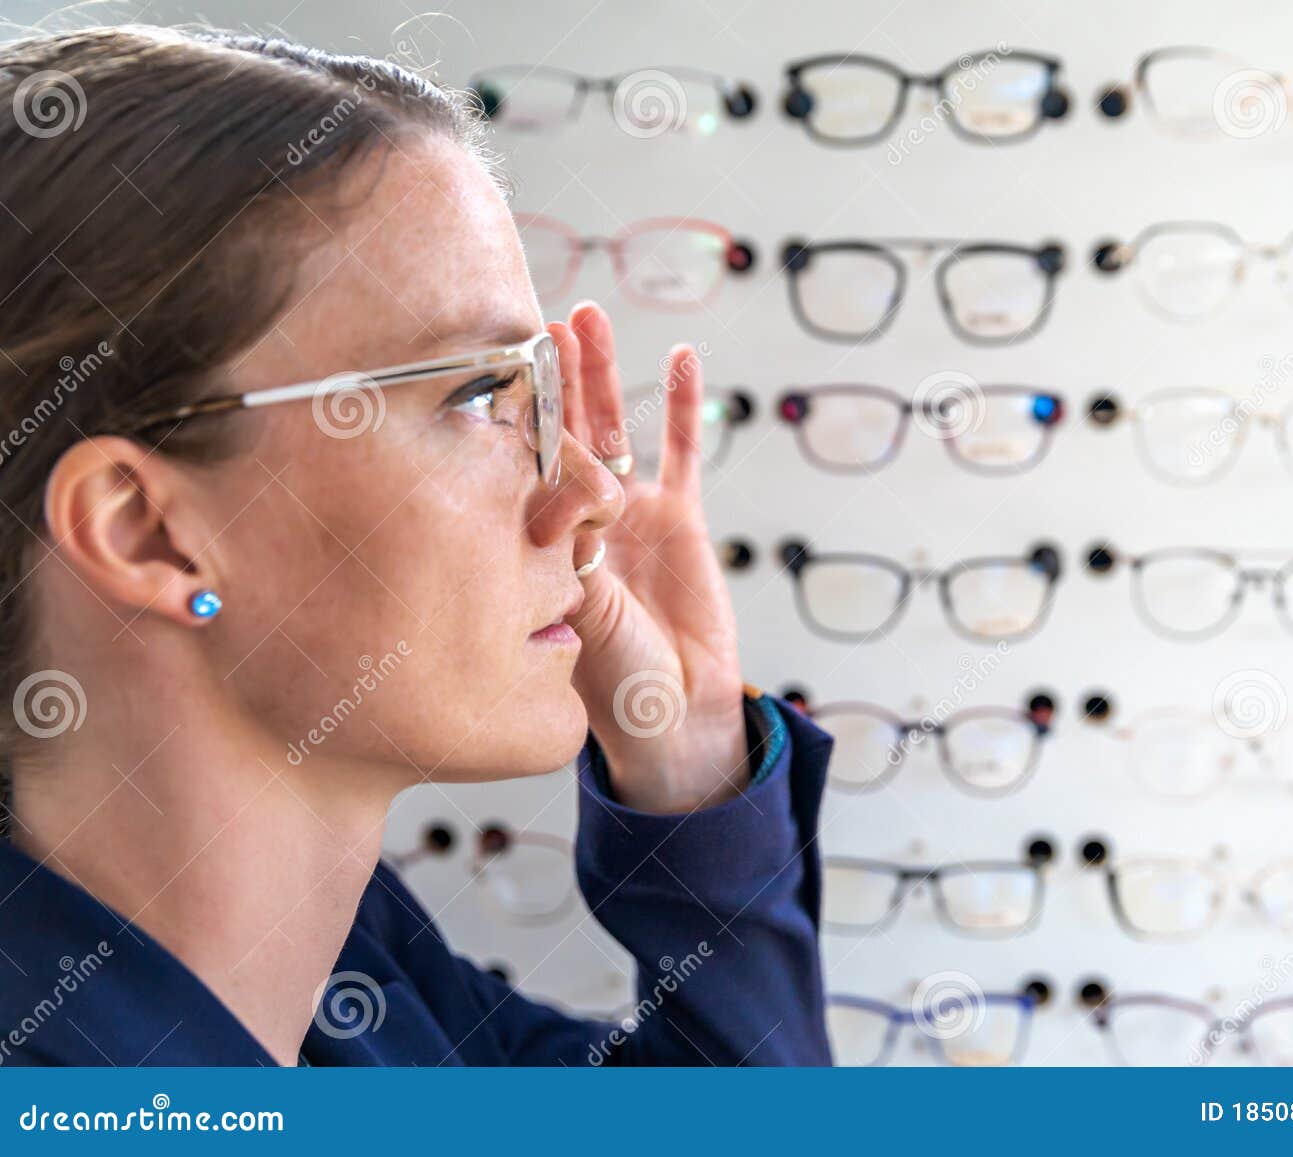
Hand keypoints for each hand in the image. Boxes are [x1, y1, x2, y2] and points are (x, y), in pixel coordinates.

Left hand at [550, 303, 747, 812]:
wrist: (674, 710)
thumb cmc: (616, 682)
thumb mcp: (584, 624)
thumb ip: (574, 570)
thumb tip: (557, 523)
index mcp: (546, 541)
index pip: (528, 468)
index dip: (519, 425)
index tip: (497, 376)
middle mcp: (581, 516)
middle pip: (562, 431)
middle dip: (551, 378)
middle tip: (534, 321)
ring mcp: (630, 511)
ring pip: (612, 428)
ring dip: (602, 372)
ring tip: (587, 316)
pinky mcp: (677, 516)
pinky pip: (680, 451)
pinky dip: (681, 405)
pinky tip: (679, 357)